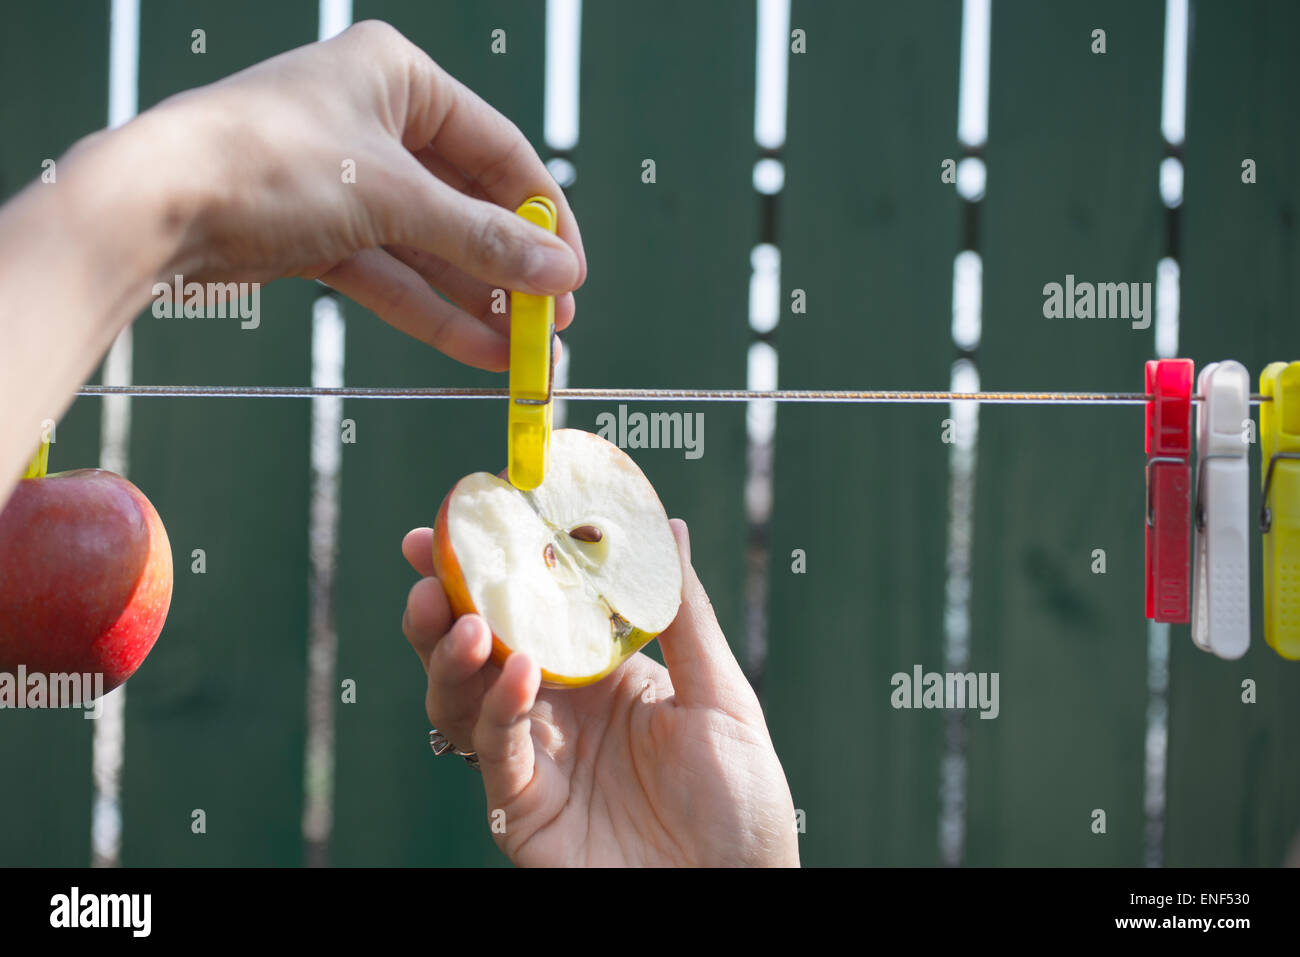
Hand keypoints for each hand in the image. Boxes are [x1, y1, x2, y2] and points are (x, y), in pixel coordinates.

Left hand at [83, 19, 585, 371]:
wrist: (153, 205)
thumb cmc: (272, 164)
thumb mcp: (394, 198)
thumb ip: (483, 239)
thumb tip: (562, 275)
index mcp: (399, 78)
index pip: (500, 151)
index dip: (544, 217)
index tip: (574, 275)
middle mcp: (376, 121)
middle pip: (466, 204)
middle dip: (510, 271)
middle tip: (553, 325)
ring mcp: (346, 180)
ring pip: (430, 247)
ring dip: (475, 302)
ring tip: (524, 355)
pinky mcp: (319, 231)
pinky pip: (391, 273)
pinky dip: (429, 311)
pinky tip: (476, 351)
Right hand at [401, 519, 800, 866]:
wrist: (737, 894)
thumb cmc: (742, 803)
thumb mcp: (720, 695)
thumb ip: (682, 613)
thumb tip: (664, 524)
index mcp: (602, 674)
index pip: (536, 607)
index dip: (499, 564)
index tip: (470, 513)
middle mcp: (558, 709)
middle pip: (480, 645)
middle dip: (448, 599)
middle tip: (430, 558)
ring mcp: (536, 758)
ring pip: (463, 696)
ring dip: (453, 653)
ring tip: (465, 618)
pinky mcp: (522, 808)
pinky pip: (496, 749)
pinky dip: (496, 708)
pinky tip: (517, 672)